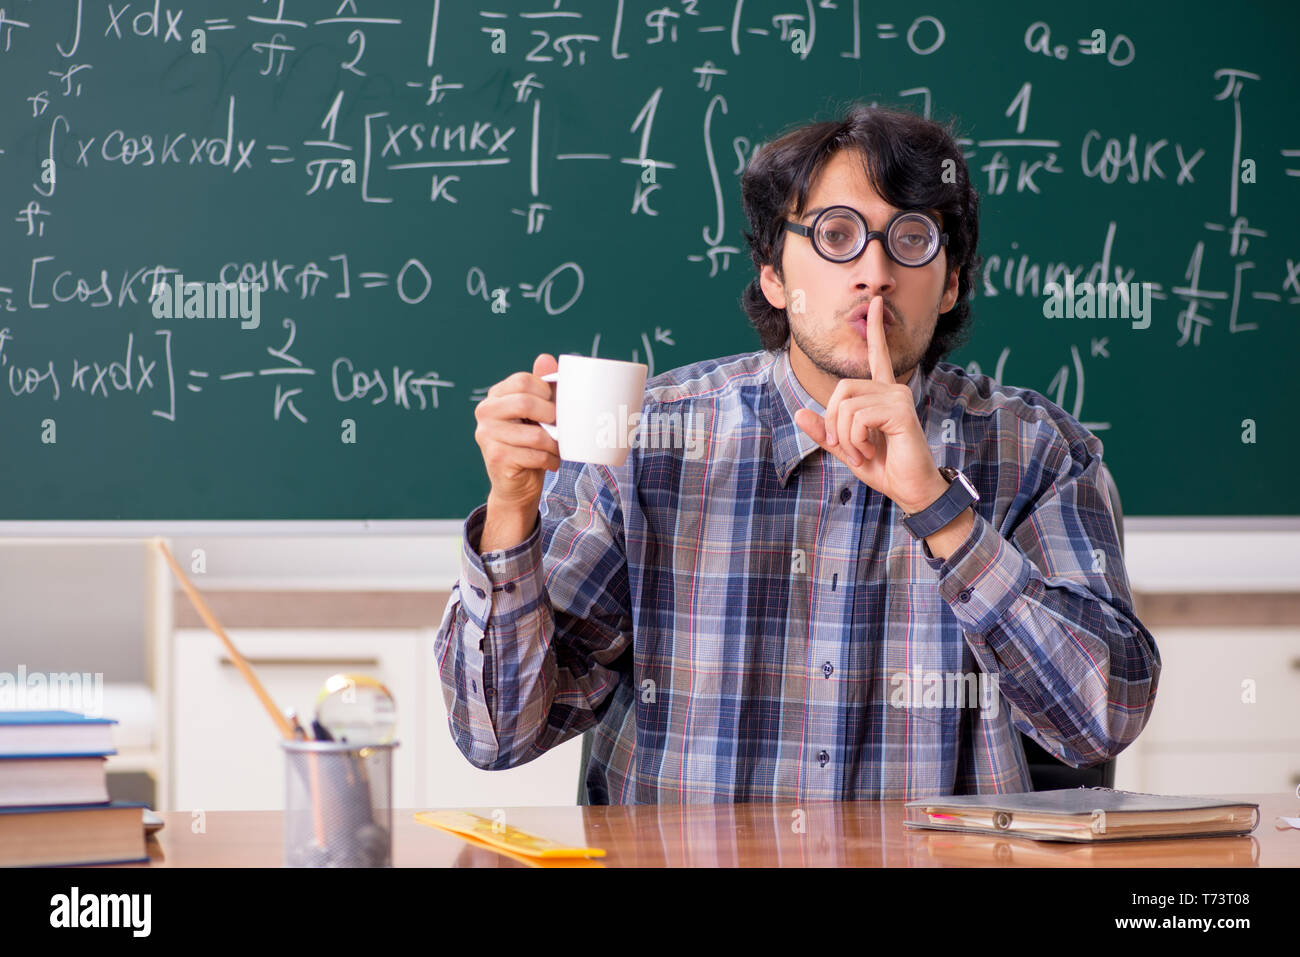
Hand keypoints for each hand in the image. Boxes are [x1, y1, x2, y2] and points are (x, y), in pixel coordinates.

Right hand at [474, 353, 562, 516]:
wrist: (516, 484)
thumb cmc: (529, 444)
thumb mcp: (537, 413)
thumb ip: (540, 386)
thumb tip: (545, 358)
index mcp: (495, 396)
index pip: (522, 381)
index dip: (545, 391)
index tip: (554, 405)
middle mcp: (485, 412)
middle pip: (525, 403)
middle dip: (551, 415)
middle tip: (560, 427)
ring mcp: (487, 436)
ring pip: (534, 434)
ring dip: (554, 443)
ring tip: (558, 448)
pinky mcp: (496, 457)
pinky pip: (534, 455)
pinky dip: (550, 460)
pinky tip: (551, 462)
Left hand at [793, 295, 948, 514]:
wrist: (911, 490)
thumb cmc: (885, 468)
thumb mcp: (846, 450)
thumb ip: (826, 433)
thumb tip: (799, 413)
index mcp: (882, 395)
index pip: (877, 356)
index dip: (875, 329)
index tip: (875, 303)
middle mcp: (893, 389)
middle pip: (842, 388)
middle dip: (834, 422)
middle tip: (846, 448)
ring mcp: (899, 397)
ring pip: (847, 404)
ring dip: (845, 436)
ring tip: (862, 454)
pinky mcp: (901, 410)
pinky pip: (858, 416)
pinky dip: (855, 440)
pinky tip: (870, 452)